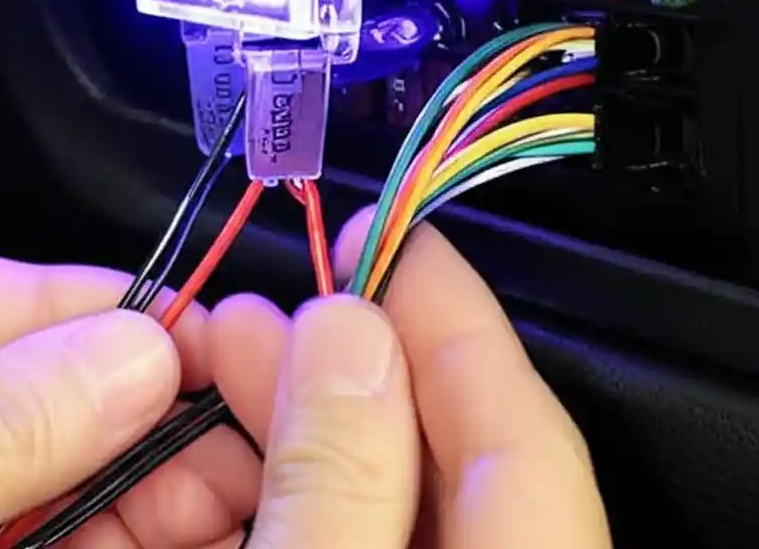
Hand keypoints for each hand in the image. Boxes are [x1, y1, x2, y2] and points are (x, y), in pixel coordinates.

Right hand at [210, 210, 611, 547]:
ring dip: (310, 427)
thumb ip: (338, 475)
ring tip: (233, 366)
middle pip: (454, 460)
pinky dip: (303, 497)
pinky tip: (233, 470)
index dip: (457, 320)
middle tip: (285, 303)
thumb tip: (344, 336)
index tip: (390, 240)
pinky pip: (356, 542)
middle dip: (355, 363)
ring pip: (394, 502)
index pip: (526, 436)